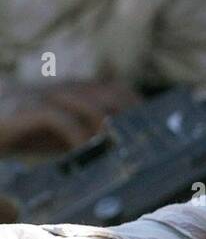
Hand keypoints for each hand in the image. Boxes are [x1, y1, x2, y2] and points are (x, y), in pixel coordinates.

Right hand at [0, 80, 140, 153]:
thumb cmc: (21, 129)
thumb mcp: (60, 131)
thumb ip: (84, 134)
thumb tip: (114, 149)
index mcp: (73, 90)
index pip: (116, 88)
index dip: (136, 104)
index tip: (151, 126)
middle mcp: (62, 89)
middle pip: (110, 93)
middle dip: (129, 116)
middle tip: (139, 140)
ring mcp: (43, 96)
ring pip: (87, 103)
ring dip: (106, 125)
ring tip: (115, 146)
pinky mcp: (23, 109)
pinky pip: (58, 118)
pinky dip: (75, 134)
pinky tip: (81, 150)